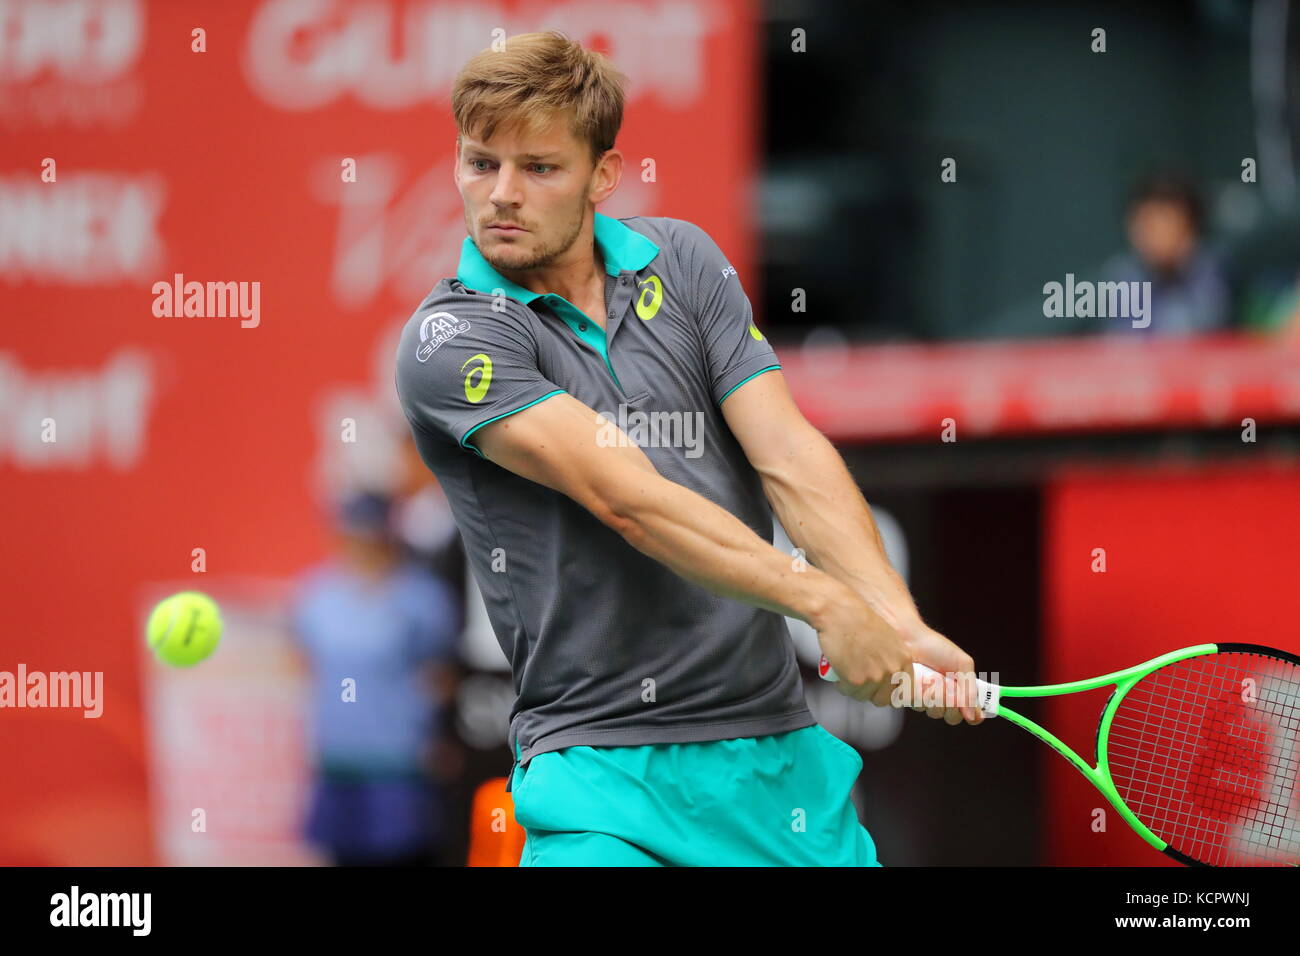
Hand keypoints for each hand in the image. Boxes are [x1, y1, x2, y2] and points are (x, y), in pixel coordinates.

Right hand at [814, 585, 914, 707]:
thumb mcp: (888, 638)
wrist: (841, 613)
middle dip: (870, 694)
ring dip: (854, 689)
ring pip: (863, 697)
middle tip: (860, 682)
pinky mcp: (857, 680)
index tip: (880, 689)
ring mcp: (875, 677)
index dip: (889, 692)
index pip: (903, 691)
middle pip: (884, 699)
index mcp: (904, 659)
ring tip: (847, 673)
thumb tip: (887, 676)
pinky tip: (839, 672)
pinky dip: (841, 685)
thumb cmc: (859, 620)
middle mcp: (893, 670)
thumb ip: (892, 658)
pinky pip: (848, 692)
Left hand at [899, 622, 984, 725]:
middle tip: (949, 689)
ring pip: (934, 712)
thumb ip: (970, 688)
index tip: (974, 713)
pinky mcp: (909, 697)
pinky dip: (920, 692)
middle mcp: (943, 697)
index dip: (973, 715)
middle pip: (952, 717)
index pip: (970, 712)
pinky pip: (917, 705)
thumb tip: (974, 714)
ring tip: (933, 677)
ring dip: (936, 695)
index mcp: (960, 689)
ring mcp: (926, 698)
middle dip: (952, 705)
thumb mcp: (962, 663)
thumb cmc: (935, 647)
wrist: (909, 638)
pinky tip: (920, 679)